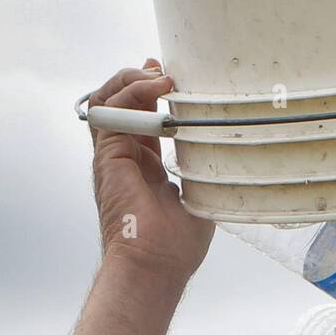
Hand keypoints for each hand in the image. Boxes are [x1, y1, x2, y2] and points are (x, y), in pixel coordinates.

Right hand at [90, 59, 213, 280]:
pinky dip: (131, 93)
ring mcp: (113, 156)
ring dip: (131, 81)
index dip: (151, 95)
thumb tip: (227, 156)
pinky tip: (156, 88)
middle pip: (121, 103)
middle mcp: (124, 158)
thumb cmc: (177, 245)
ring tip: (158, 75)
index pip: (141, 119)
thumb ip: (204, 172)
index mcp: (143, 167)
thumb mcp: (199, 197)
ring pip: (109, 101)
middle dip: (139, 79)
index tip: (170, 80)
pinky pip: (111, 112)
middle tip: (162, 70)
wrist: (156, 264)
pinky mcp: (108, 156)